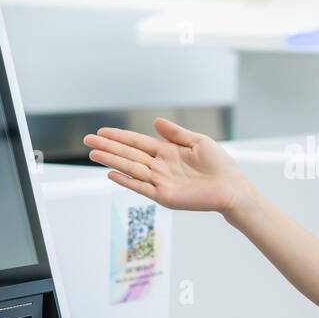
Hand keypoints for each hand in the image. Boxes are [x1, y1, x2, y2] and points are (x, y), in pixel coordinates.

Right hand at [84, 118, 250, 215]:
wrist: (231, 187)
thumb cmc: (218, 165)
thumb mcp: (197, 141)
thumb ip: (175, 133)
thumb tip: (155, 121)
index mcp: (166, 152)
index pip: (137, 142)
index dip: (119, 137)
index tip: (101, 131)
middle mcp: (160, 166)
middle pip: (128, 154)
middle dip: (108, 147)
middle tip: (87, 140)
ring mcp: (160, 181)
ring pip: (131, 169)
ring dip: (112, 161)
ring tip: (93, 154)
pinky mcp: (165, 196)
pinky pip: (142, 187)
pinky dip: (127, 181)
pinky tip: (112, 173)